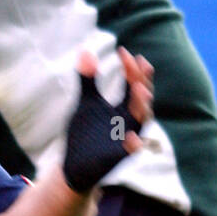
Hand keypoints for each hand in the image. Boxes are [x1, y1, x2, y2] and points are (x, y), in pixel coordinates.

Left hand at [62, 47, 152, 191]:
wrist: (74, 165)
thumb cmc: (85, 133)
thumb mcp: (86, 103)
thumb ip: (88, 80)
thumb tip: (85, 50)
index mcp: (124, 108)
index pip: (132, 84)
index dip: (130, 68)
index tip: (123, 51)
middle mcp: (129, 122)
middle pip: (142, 99)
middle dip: (141, 82)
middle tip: (140, 64)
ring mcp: (126, 139)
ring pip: (141, 122)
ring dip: (142, 106)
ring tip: (140, 89)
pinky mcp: (118, 157)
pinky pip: (130, 152)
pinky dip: (134, 145)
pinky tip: (132, 138)